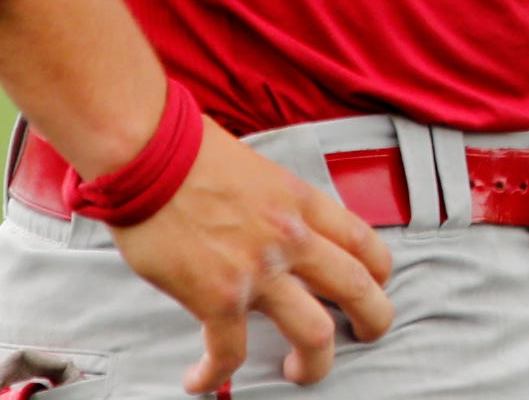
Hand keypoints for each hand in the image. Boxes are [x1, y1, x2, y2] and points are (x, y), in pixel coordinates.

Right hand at [109, 120, 393, 392]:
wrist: (149, 152)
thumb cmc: (190, 153)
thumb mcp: (257, 170)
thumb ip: (276, 204)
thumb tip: (273, 230)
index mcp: (301, 202)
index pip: (363, 241)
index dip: (379, 272)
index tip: (376, 287)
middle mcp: (291, 237)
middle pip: (358, 288)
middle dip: (373, 320)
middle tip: (366, 335)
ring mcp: (258, 270)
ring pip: (315, 333)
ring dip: (315, 364)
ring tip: (300, 373)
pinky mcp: (218, 297)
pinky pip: (230, 353)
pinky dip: (215, 374)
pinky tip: (202, 380)